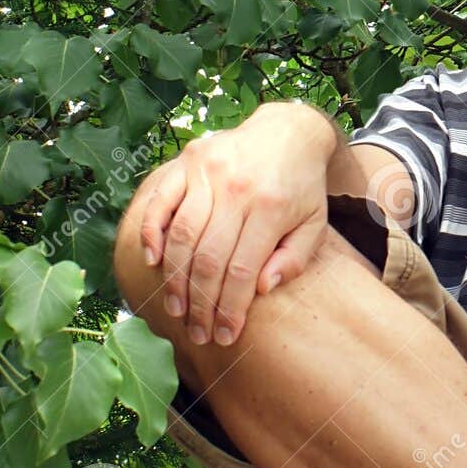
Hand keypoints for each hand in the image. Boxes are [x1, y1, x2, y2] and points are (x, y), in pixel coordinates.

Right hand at [135, 104, 337, 345]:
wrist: (288, 130)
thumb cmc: (302, 187)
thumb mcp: (314, 224)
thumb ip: (293, 259)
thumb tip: (260, 288)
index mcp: (271, 208)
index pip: (242, 270)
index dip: (230, 308)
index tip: (224, 337)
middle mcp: (237, 189)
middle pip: (208, 258)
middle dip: (200, 304)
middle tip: (197, 333)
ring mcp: (208, 172)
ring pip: (181, 234)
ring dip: (174, 278)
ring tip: (176, 309)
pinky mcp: (188, 161)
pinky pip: (161, 201)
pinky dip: (151, 232)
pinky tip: (153, 262)